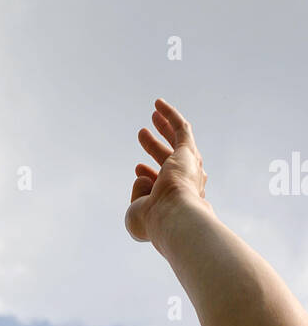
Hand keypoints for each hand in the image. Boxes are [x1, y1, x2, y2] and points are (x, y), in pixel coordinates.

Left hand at [125, 98, 210, 243]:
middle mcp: (187, 184)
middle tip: (142, 134)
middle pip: (170, 159)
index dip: (149, 176)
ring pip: (178, 140)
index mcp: (175, 201)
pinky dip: (170, 115)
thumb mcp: (137, 212)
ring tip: (153, 113)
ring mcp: (189, 167)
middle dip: (156, 146)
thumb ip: (139, 196)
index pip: (163, 184)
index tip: (138, 169)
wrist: (172, 216)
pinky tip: (158, 103)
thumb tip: (142, 178)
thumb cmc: (153, 221)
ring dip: (164, 127)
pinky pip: (181, 128)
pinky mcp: (188, 153)